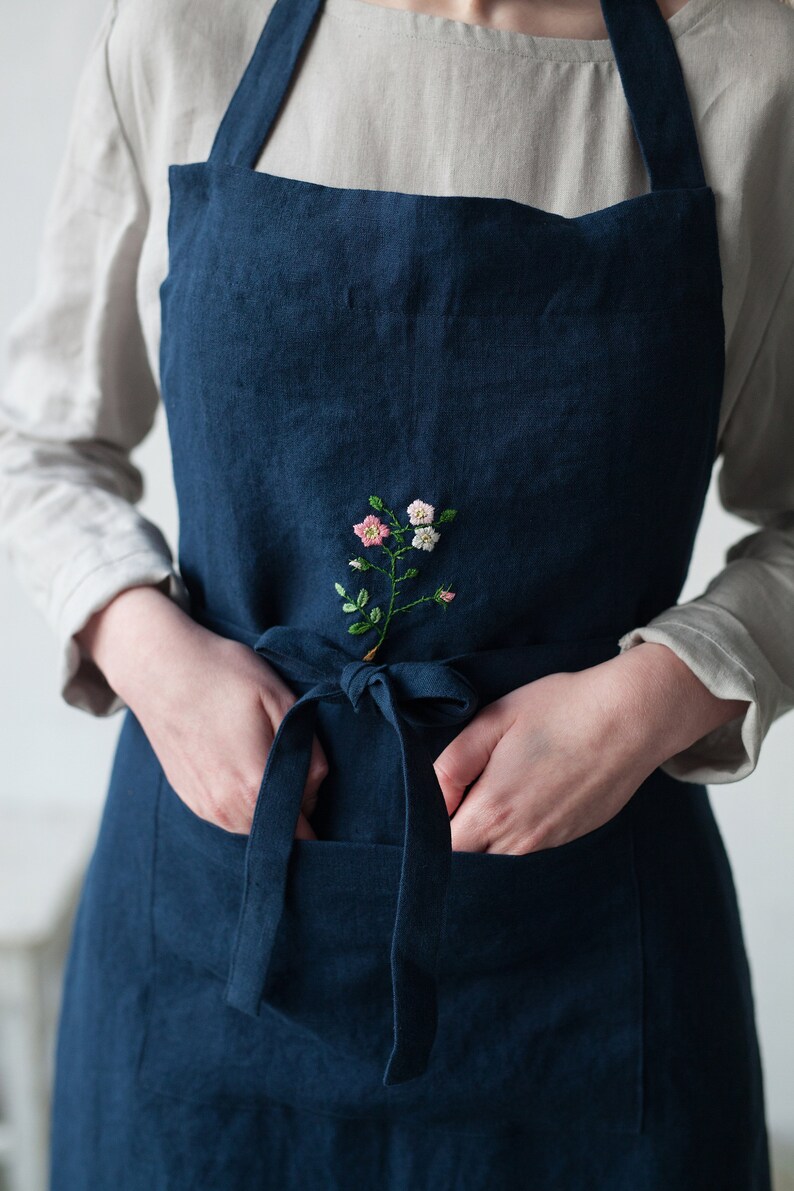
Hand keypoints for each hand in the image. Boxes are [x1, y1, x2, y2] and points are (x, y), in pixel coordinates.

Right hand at [75, 585, 327, 835]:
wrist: (159, 668)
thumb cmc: (222, 675)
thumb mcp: (278, 698)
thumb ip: (307, 750)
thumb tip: (315, 783)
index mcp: (254, 786)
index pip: (301, 830)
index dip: (313, 804)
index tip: (310, 776)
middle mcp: (227, 808)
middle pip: (279, 828)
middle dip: (294, 801)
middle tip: (289, 755)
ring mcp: (205, 807)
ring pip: (254, 823)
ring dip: (266, 801)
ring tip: (260, 754)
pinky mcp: (190, 798)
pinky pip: (230, 814)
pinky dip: (242, 797)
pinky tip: (236, 759)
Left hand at [433, 642, 748, 854]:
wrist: (632, 717)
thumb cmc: (562, 708)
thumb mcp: (495, 718)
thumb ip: (454, 762)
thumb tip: (434, 795)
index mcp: (494, 809)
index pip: (443, 849)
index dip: (430, 830)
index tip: (437, 803)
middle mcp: (521, 838)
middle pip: (471, 862)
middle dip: (458, 840)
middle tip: (461, 800)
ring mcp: (551, 843)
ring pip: (502, 860)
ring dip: (489, 840)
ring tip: (497, 795)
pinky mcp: (573, 837)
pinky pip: (532, 851)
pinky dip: (519, 836)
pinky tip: (529, 798)